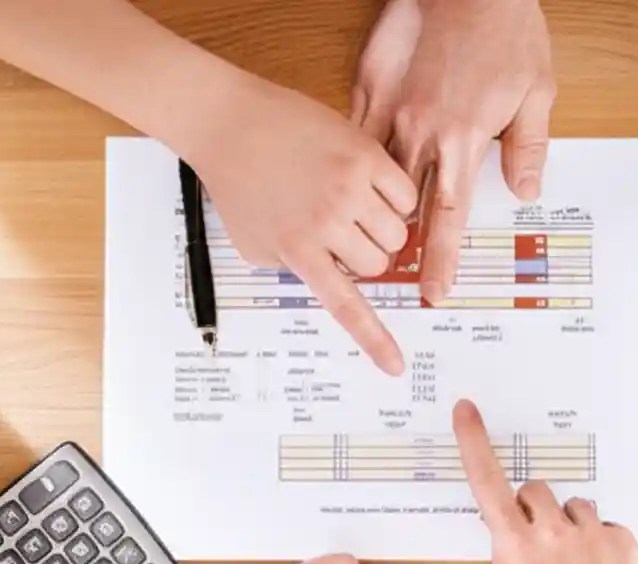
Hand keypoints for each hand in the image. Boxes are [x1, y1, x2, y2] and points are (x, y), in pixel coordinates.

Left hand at [197, 78, 417, 374]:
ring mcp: (349, 186)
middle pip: (378, 264)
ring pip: (397, 232)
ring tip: (356, 209)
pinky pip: (405, 194)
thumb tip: (334, 277)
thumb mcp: (254, 245)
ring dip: (383, 228)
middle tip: (345, 235)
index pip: (346, 307)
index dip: (375, 339)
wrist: (232, 123)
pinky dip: (396, 198)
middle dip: (366, 256)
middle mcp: (327, 221)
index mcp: (298, 250)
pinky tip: (372, 188)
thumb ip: (293, 268)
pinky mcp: (364, 153)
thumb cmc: (238, 184)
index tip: (395, 365)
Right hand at [352, 0, 555, 303]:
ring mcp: (391, 111)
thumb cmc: (506, 31)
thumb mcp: (536, 92)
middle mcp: (422, 132)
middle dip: (401, 246)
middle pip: (404, 206)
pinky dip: (356, 166)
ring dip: (374, 211)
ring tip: (369, 243)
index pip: (450, 215)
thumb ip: (528, 147)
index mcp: (463, 138)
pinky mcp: (371, 88)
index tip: (435, 290)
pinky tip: (349, 187)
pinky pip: (359, 137)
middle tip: (399, 279)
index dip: (442, 258)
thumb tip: (526, 192)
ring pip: (374, 177)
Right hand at [452, 400, 637, 563]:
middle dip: (534, 508)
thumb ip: (506, 550)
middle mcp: (550, 533)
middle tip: (539, 540)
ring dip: (568, 524)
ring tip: (573, 563)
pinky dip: (597, 541)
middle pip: (535, 489)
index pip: (487, 483)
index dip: (474, 442)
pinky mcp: (620, 539)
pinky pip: (602, 523)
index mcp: (514, 547)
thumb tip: (511, 525)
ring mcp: (589, 535)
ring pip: (572, 505)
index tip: (467, 411)